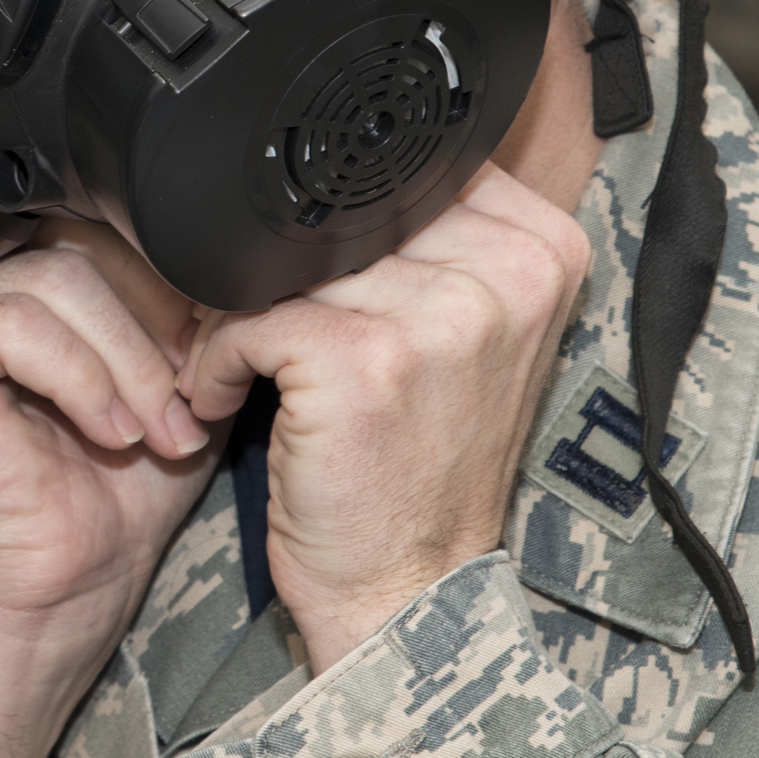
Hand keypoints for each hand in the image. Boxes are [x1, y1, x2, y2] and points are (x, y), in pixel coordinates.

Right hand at [0, 221, 216, 757]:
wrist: (65, 582)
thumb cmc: (111, 483)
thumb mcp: (172, 361)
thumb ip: (182, 289)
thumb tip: (222, 233)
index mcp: (13, 257)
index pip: (98, 213)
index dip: (167, 276)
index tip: (207, 349)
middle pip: (81, 235)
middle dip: (154, 319)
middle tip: (188, 397)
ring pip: (59, 277)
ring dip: (128, 360)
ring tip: (153, 428)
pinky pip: (17, 323)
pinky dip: (82, 378)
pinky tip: (108, 431)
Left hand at [178, 163, 589, 672]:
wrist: (413, 596)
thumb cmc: (430, 466)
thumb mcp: (472, 336)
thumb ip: (438, 241)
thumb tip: (345, 161)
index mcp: (543, 250)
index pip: (411, 168)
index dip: (345, 218)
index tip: (319, 279)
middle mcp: (503, 274)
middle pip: (346, 213)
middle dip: (281, 267)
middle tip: (257, 327)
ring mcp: (436, 316)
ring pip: (288, 262)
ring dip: (236, 315)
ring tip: (236, 365)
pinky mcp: (361, 359)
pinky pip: (249, 318)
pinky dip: (215, 360)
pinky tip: (222, 399)